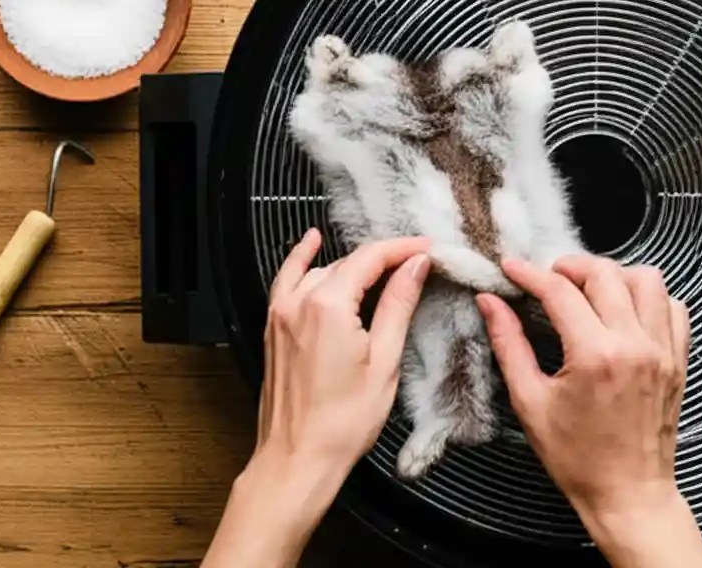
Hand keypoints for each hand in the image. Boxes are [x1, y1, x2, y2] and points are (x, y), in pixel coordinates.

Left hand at [203, 229, 430, 567]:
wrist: (298, 458)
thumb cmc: (342, 422)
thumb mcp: (384, 361)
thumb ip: (398, 305)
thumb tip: (415, 267)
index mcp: (328, 306)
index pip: (371, 258)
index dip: (403, 249)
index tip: (428, 249)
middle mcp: (299, 302)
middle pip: (348, 262)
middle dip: (383, 259)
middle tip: (416, 263)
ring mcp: (281, 314)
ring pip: (321, 271)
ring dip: (352, 265)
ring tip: (384, 267)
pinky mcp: (274, 329)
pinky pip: (287, 280)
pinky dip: (300, 259)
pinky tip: (310, 242)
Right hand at [477, 255, 701, 567]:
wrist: (628, 495)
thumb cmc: (576, 458)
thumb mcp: (529, 402)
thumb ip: (508, 344)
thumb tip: (489, 302)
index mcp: (595, 355)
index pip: (559, 290)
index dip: (529, 273)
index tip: (510, 268)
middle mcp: (635, 344)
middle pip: (605, 274)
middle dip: (570, 266)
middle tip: (546, 278)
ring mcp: (663, 350)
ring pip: (647, 279)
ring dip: (614, 275)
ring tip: (588, 290)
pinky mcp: (678, 360)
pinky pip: (674, 307)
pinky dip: (649, 297)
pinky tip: (624, 311)